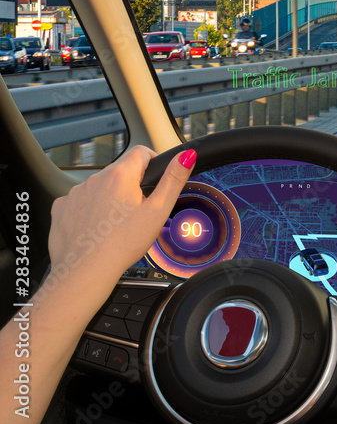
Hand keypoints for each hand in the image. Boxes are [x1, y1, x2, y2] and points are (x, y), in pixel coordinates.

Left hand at [47, 146, 195, 286]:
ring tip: (116, 224)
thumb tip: (186, 156)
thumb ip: (173, 180)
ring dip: (109, 197)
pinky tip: (97, 228)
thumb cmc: (123, 244)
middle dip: (131, 186)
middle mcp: (95, 179)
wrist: (85, 271)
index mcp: (120, 176)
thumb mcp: (158, 211)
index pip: (141, 152)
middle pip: (120, 172)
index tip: (154, 184)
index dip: (153, 163)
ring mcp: (75, 193)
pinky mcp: (62, 207)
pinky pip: (81, 201)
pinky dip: (90, 210)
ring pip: (100, 187)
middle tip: (138, 212)